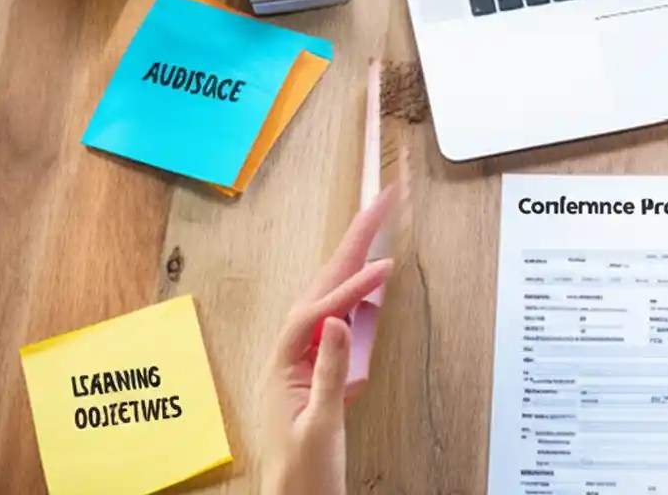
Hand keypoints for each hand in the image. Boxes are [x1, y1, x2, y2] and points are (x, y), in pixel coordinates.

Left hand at [261, 186, 398, 494]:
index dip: (353, 286)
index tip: (385, 265)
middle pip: (325, 283)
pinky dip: (360, 292)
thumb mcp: (319, 423)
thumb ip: (330, 371)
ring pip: (333, 294)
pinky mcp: (324, 367)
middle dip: (355, 239)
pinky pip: (343, 317)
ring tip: (378, 219)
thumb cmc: (304, 472)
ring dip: (356, 255)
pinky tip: (373, 277)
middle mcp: (291, 351)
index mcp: (282, 364)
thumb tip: (340, 321)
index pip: (319, 309)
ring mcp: (308, 356)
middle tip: (383, 200)